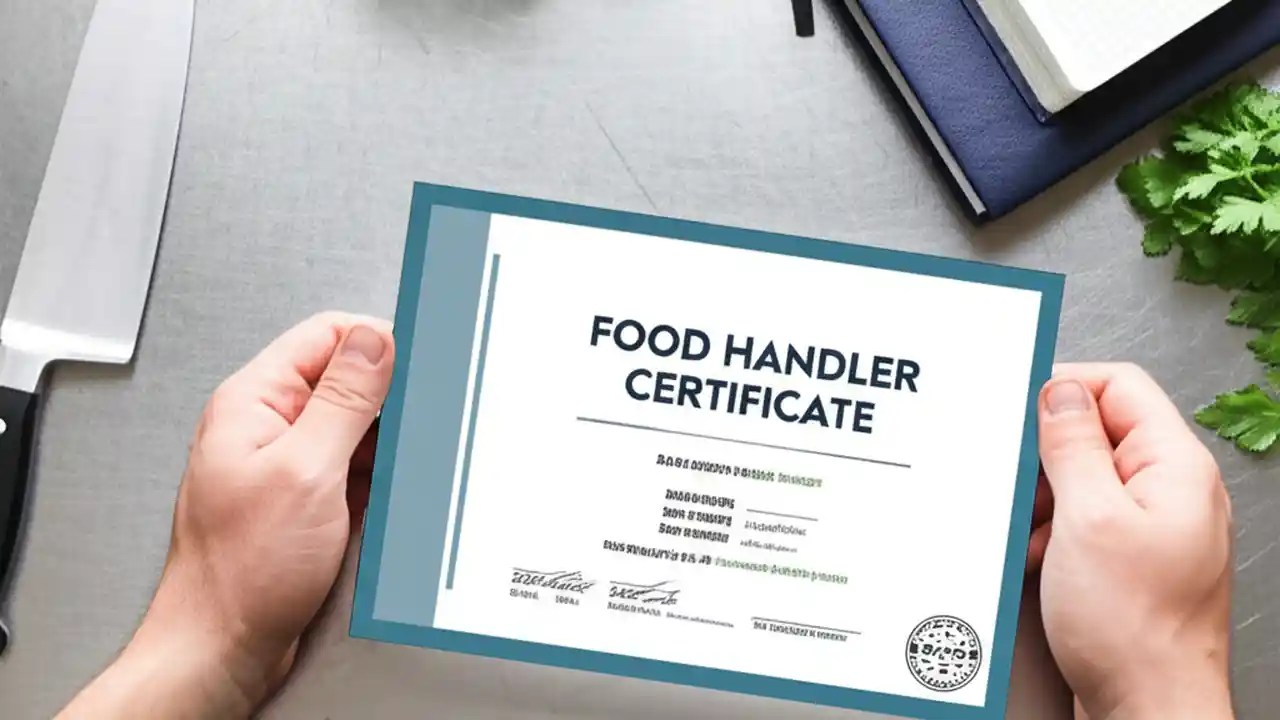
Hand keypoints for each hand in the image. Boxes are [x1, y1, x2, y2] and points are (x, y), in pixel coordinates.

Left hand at [58, 313, 394, 718]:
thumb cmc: (241, 572)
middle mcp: (267, 426)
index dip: (376, 340)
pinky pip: (352, 469)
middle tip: (420, 419)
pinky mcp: (304, 499)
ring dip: (384, 442)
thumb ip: (343, 400)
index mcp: (254, 402)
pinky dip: (377, 477)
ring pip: (353, 427)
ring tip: (402, 465)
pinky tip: (390, 493)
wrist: (221, 647)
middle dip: (387, 398)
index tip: (419, 359)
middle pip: (343, 380)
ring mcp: (286, 464)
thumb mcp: (306, 471)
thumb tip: (374, 340)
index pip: (325, 335)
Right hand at [1030, 363, 1232, 719]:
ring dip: (1046, 498)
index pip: (1120, 385)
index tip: (1019, 406)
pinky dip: (1052, 531)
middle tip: (1020, 478)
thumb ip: (1073, 446)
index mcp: (1175, 467)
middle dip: (1048, 453)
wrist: (1148, 709)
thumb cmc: (1132, 629)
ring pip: (1085, 478)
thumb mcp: (1088, 519)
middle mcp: (1172, 490)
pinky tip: (1039, 557)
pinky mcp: (1130, 559)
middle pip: (1100, 431)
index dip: (1065, 387)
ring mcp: (1153, 526)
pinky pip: (1083, 520)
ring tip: (1032, 530)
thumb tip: (1059, 392)